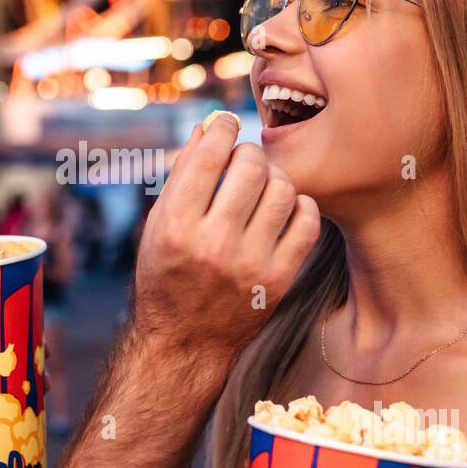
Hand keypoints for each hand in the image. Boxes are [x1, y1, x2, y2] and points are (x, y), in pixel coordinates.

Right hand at [133, 115, 319, 359]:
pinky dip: (300, 206)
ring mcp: (250, 264)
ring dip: (275, 177)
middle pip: (251, 167)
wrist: (184, 342)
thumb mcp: (159, 225)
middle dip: (249, 153)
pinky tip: (284, 209)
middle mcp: (213, 244)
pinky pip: (307, 221)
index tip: (226, 125)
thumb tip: (209, 126)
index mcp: (176, 226)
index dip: (223, 128)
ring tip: (263, 186)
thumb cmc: (166, 274)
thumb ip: (183, 175)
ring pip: (283, 190)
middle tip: (245, 160)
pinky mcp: (279, 280)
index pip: (209, 155)